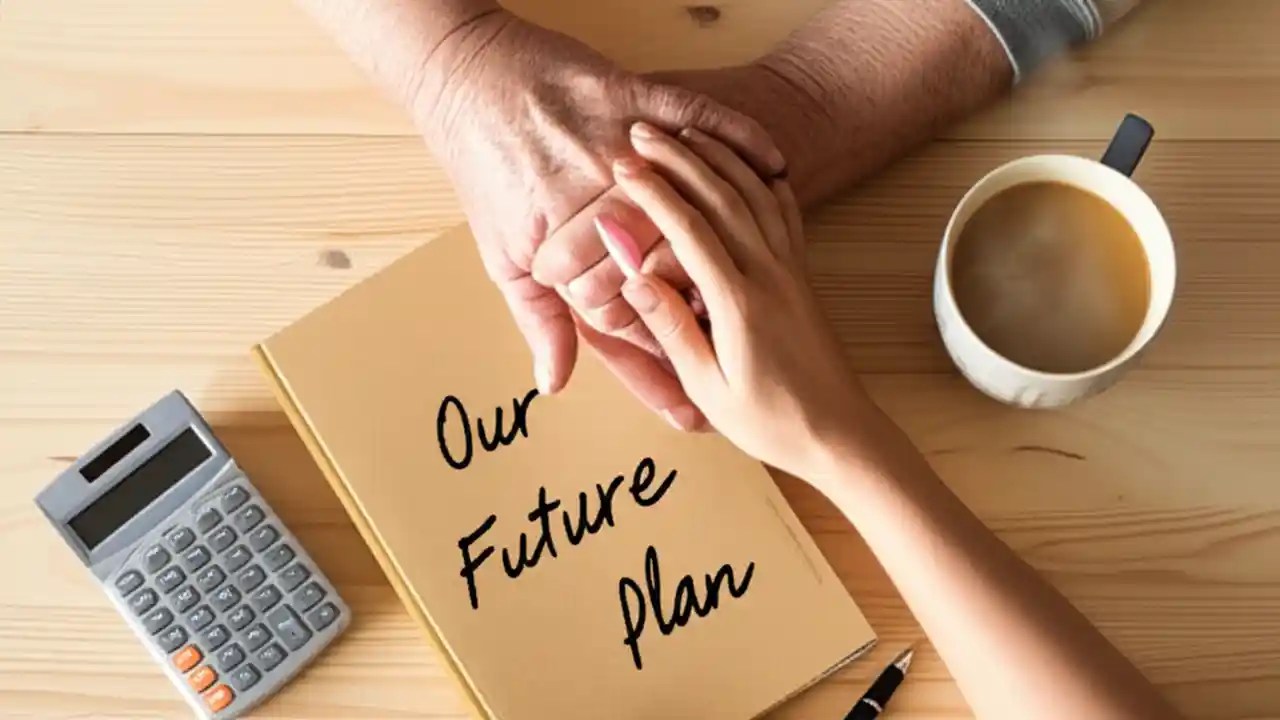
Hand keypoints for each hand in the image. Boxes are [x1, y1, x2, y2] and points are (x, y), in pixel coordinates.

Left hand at [415, 10, 782, 428]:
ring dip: (715, 224)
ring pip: (687, 199)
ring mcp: (614, 143)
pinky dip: (738, 136)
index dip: (636, 327)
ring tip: (738, 250)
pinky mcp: (632, 92)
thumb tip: (554, 383)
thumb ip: (538, 321)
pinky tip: (771, 160)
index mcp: (555, 239)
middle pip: (661, 259)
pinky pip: (697, 116)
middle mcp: (588, 195)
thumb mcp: (503, 256)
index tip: (651, 340)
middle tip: (690, 305)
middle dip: (675, 292)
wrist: (468, 81)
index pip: (617, 305)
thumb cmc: (486, 173)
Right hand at [597, 122, 881, 479]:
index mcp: (739, 302)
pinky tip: (750, 165)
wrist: (839, 434)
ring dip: (718, 158)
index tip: (622, 166)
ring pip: (754, 195)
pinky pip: (785, 214)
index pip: (690, 230)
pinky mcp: (802, 275)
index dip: (653, 193)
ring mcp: (791, 270)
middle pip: (722, 197)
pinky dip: (763, 181)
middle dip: (679, 158)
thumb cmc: (770, 421)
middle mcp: (769, 274)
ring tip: (685, 132)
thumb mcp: (708, 386)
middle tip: (642, 132)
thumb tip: (633, 278)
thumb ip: (671, 327)